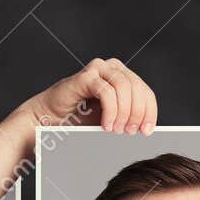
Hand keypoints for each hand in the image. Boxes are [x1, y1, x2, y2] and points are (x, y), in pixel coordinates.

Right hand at [12, 57, 157, 135]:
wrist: (50, 118)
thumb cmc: (79, 119)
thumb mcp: (112, 118)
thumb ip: (128, 117)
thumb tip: (147, 129)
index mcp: (123, 76)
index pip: (145, 91)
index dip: (149, 112)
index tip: (147, 131)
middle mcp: (112, 68)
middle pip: (137, 88)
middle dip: (137, 113)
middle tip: (130, 132)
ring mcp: (98, 69)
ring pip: (124, 87)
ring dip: (123, 112)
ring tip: (117, 130)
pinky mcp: (85, 76)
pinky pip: (106, 91)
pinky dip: (110, 110)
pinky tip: (106, 125)